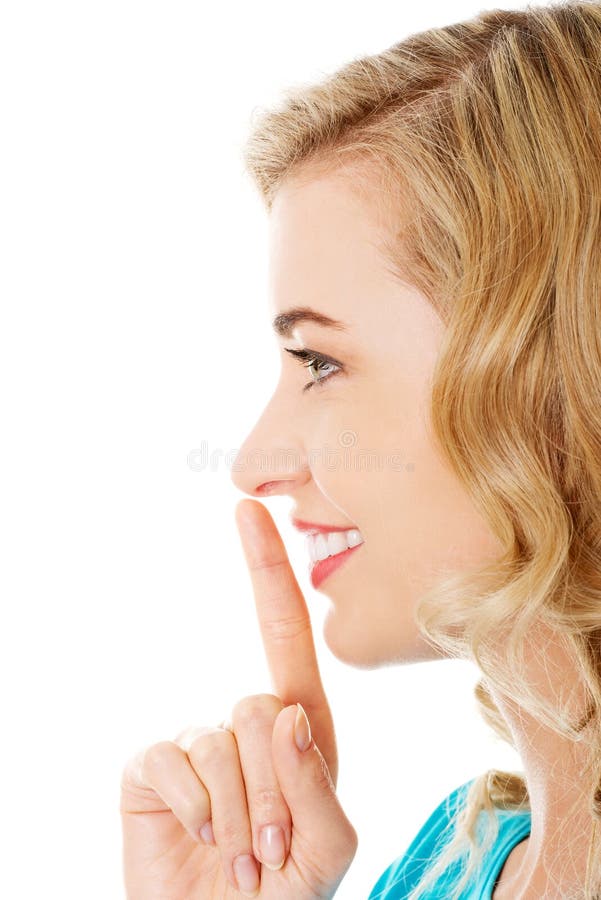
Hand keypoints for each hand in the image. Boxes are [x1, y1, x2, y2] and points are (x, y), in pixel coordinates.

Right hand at [120, 499, 357, 897]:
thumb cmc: (285, 891)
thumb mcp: (325, 849)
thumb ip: (317, 784)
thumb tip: (283, 712)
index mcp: (297, 728)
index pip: (284, 634)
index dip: (268, 570)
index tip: (249, 509)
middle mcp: (246, 723)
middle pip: (261, 706)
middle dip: (273, 792)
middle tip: (271, 851)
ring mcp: (197, 740)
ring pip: (222, 741)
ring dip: (238, 813)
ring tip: (241, 856)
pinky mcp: (153, 765)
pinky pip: (175, 760)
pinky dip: (196, 810)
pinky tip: (200, 836)